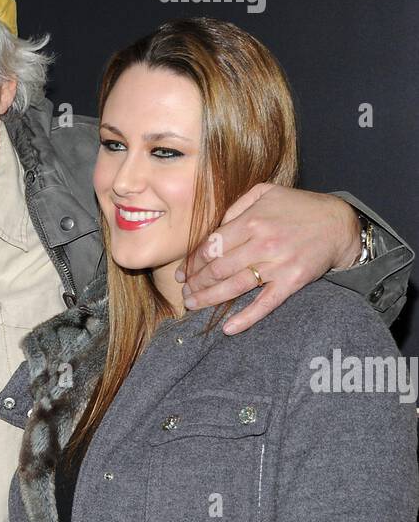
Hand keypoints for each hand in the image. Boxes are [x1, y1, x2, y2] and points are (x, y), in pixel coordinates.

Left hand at [176, 185, 359, 334]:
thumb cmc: (298, 208)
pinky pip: (265, 304)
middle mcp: (262, 243)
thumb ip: (237, 207)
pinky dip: (246, 318)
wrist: (338, 224)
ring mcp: (277, 265)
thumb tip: (215, 228)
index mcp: (252, 221)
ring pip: (234, 287)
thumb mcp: (266, 192)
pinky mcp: (291, 282)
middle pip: (217, 269)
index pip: (211, 247)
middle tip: (185, 292)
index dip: (192, 262)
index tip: (183, 272)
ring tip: (193, 305)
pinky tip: (228, 329)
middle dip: (196, 283)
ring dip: (209, 299)